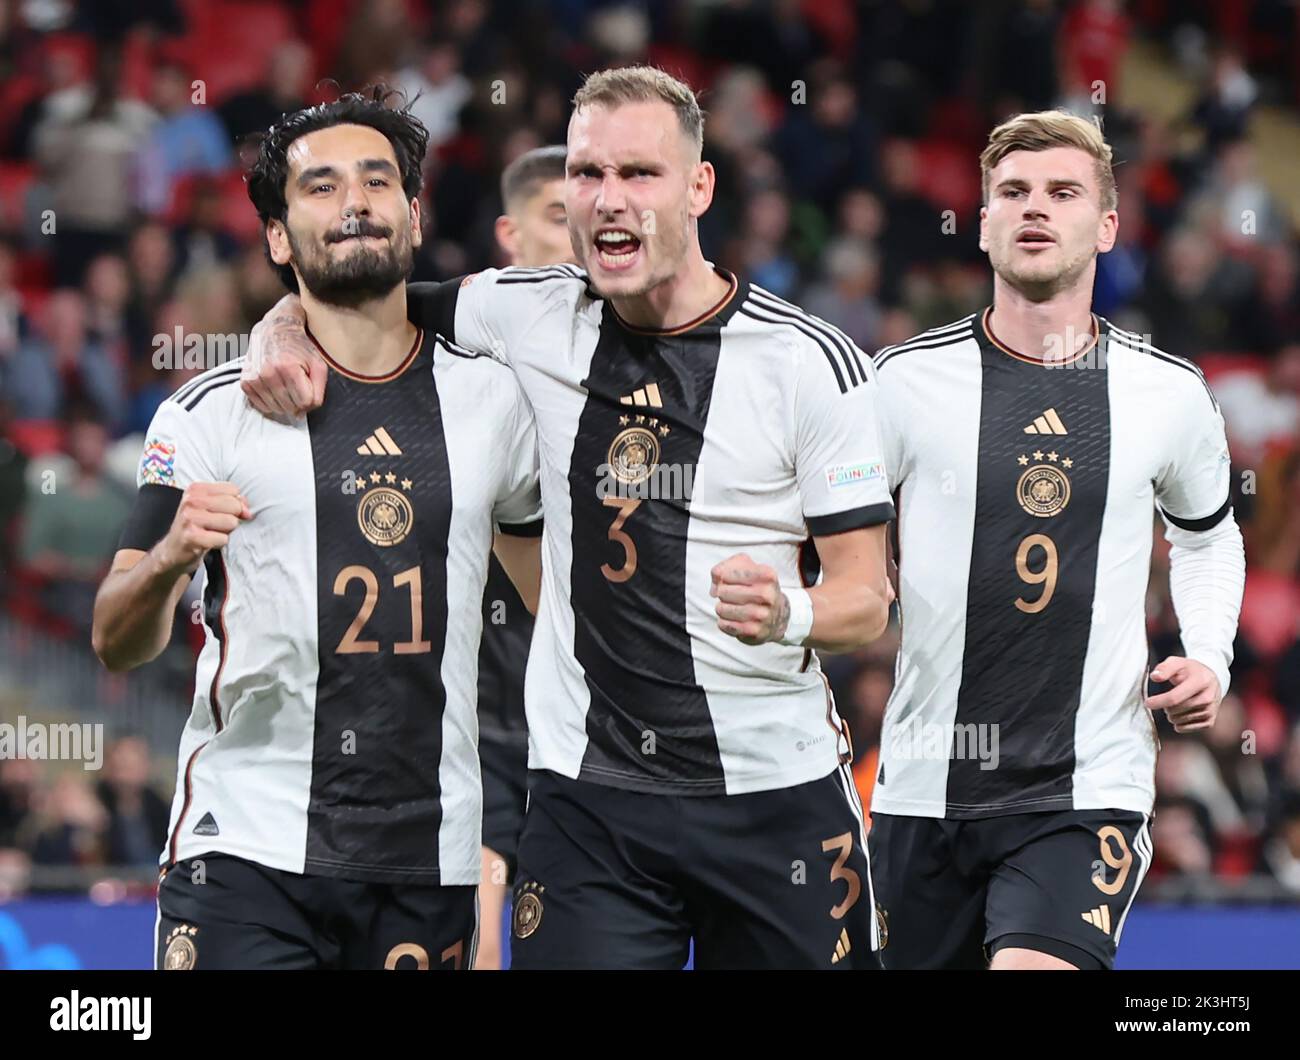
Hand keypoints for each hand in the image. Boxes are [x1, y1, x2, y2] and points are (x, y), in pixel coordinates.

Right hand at [155, 482, 251, 574]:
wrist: (173, 550)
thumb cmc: (196, 527)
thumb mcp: (210, 508)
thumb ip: (232, 502)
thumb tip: (247, 511)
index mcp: (196, 489)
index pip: (233, 490)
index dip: (235, 504)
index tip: (224, 512)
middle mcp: (191, 501)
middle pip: (234, 505)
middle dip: (231, 518)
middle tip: (215, 525)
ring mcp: (190, 518)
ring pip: (231, 522)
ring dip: (225, 532)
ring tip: (210, 533)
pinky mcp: (192, 536)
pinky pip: (223, 538)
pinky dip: (219, 543)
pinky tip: (207, 542)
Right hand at [240, 293, 326, 416]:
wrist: (274, 330)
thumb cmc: (299, 348)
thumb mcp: (318, 364)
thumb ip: (318, 390)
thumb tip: (305, 411)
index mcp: (289, 368)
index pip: (305, 402)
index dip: (310, 399)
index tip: (308, 389)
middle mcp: (268, 373)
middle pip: (290, 408)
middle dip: (297, 401)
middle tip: (296, 386)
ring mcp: (255, 378)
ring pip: (275, 409)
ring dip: (284, 403)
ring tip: (285, 385)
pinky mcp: (245, 381)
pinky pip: (261, 406)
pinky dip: (270, 403)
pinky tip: (274, 389)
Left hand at [711, 553, 788, 645]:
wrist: (778, 616)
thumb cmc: (757, 588)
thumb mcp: (746, 569)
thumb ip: (725, 568)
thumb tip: (715, 584)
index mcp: (767, 575)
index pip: (727, 573)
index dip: (722, 577)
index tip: (727, 580)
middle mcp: (767, 595)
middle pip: (722, 591)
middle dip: (721, 593)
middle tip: (730, 595)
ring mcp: (762, 615)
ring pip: (721, 609)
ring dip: (722, 608)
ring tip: (731, 607)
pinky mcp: (754, 631)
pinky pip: (724, 624)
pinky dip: (724, 622)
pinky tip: (734, 619)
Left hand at [1146, 656, 1222, 732]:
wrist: (1210, 680)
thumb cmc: (1190, 671)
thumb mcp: (1177, 662)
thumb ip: (1164, 668)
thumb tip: (1154, 677)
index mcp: (1201, 681)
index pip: (1175, 697)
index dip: (1159, 701)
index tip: (1147, 702)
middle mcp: (1208, 697)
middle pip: (1175, 710)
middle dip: (1164, 706)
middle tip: (1166, 699)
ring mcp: (1210, 711)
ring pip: (1178, 721)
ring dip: (1170, 714)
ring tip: (1176, 704)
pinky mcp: (1209, 722)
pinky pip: (1184, 728)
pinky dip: (1177, 723)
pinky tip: (1180, 713)